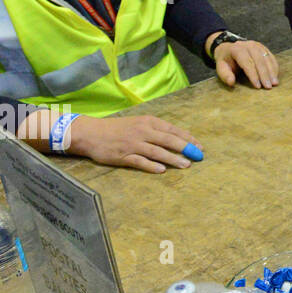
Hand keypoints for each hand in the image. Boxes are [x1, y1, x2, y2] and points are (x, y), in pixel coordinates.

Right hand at [68, 114, 197, 173]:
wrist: (91, 133)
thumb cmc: (117, 128)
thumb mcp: (139, 123)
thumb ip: (156, 129)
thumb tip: (177, 138)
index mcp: (148, 122)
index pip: (173, 130)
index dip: (188, 138)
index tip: (200, 146)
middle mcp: (143, 132)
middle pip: (169, 140)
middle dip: (185, 148)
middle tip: (198, 156)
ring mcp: (133, 144)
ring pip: (157, 152)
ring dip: (173, 159)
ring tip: (186, 165)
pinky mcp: (123, 156)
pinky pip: (140, 162)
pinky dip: (151, 166)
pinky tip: (162, 170)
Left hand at [212, 37, 279, 88]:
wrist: (228, 49)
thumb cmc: (226, 61)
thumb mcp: (221, 68)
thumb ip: (225, 75)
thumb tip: (231, 83)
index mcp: (237, 49)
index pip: (247, 63)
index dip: (253, 75)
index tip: (258, 86)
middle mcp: (249, 45)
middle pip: (259, 60)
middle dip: (265, 74)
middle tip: (268, 87)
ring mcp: (257, 45)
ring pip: (267, 58)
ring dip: (272, 71)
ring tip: (274, 83)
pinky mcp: (263, 47)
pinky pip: (271, 57)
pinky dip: (274, 67)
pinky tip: (275, 76)